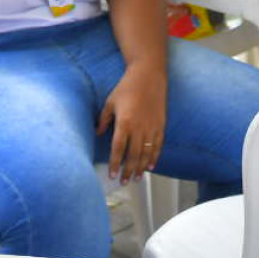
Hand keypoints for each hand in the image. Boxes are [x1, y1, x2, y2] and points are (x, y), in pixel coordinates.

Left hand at [97, 64, 166, 183]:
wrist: (148, 75)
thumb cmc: (126, 87)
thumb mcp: (110, 102)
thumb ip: (104, 120)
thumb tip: (98, 134)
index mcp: (124, 123)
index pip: (118, 149)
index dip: (115, 164)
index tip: (112, 174)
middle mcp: (139, 128)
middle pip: (133, 156)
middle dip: (128, 171)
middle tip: (124, 182)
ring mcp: (151, 127)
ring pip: (146, 153)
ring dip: (141, 168)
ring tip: (137, 178)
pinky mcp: (160, 125)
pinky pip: (158, 145)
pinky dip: (154, 157)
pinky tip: (151, 166)